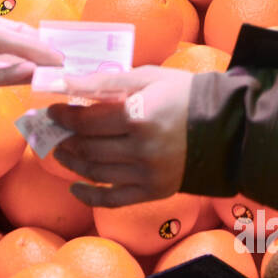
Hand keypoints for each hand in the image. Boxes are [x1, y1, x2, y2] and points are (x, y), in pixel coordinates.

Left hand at [0, 9, 64, 99]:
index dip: (43, 42)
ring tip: (56, 72)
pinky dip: (12, 78)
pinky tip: (33, 73)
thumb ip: (23, 48)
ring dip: (31, 70)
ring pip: (10, 71)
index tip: (66, 51)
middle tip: (67, 67)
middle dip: (41, 59)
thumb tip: (54, 61)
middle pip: (18, 55)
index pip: (21, 35)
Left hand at [48, 67, 192, 207]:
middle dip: (64, 139)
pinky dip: (90, 196)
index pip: (87, 121)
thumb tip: (67, 83)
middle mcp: (141, 149)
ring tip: (61, 153)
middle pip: (88, 147)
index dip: (64, 116)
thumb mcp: (148, 78)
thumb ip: (106, 82)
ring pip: (96, 172)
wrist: (225, 128)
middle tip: (54, 132)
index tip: (52, 112)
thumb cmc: (185, 96)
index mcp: (138, 116)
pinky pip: (115, 200)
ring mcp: (147, 174)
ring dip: (72, 163)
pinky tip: (75, 188)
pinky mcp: (154, 191)